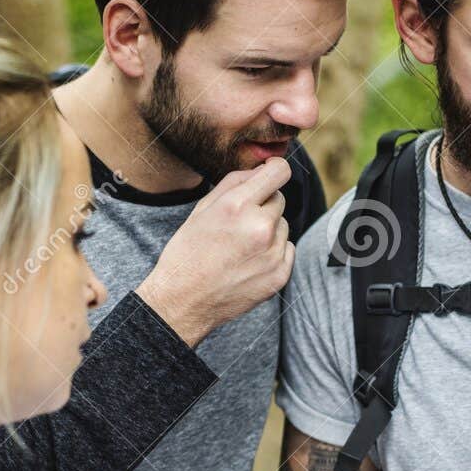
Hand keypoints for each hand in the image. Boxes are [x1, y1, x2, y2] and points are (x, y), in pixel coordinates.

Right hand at [136, 156, 293, 347]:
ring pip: (283, 226)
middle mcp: (259, 227)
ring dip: (268, 231)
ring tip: (240, 248)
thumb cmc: (188, 253)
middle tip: (239, 224)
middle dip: (263, 206)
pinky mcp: (280, 275)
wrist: (183, 301)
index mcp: (237, 206)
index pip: (280, 171)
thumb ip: (234, 183)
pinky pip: (287, 249)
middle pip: (279, 199)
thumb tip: (263, 169)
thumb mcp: (202, 209)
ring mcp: (272, 253)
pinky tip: (249, 263)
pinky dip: (273, 253)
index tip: (269, 176)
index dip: (274, 170)